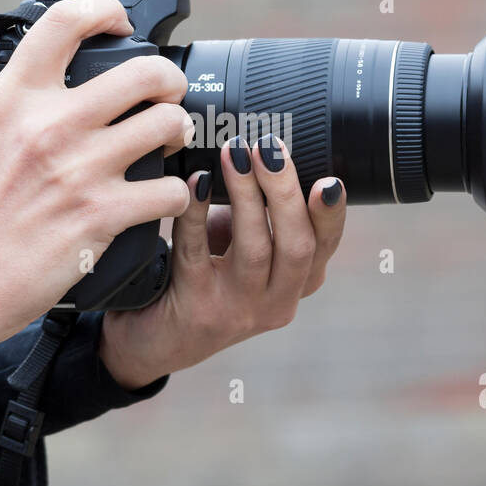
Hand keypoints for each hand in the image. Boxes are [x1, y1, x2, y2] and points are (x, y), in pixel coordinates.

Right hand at [0, 0, 193, 348]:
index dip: (105, 11)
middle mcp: (50, 125)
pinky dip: (177, 193)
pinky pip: (170, 190)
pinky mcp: (102, 215)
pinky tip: (166, 196)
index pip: (67, 22)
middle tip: (166, 93)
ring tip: (170, 140)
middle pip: (143, 72)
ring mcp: (80, 170)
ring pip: (166, 124)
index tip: (120, 25)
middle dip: (167, 79)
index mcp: (13, 98)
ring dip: (177, 131)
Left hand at [101, 133, 346, 388]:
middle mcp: (277, 302)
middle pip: (297, 246)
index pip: (326, 245)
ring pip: (254, 249)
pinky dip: (196, 213)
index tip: (329, 178)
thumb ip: (260, 210)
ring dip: (245, 195)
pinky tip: (194, 183)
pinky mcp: (197, 309)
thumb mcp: (243, 244)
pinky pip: (196, 253)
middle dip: (285, 192)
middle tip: (268, 147)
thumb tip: (260, 148)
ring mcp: (238, 311)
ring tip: (234, 152)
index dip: (331, 213)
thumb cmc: (205, 275)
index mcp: (297, 282)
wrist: (154, 338)